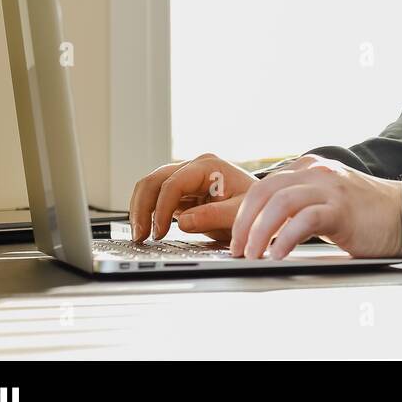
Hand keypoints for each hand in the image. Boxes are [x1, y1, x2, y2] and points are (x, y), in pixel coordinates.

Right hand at [129, 153, 257, 243]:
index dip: (161, 208)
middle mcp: (194, 168)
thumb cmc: (255, 208)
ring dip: (141, 210)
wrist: (262, 209)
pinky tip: (147, 231)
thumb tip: (182, 222)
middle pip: (155, 180)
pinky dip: (148, 213)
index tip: (159, 232)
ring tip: (139, 235)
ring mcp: (186, 179)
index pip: (174, 183)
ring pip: (151, 188)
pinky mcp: (182, 194)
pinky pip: (157, 199)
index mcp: (208, 166)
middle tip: (140, 235)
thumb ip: (213, 216)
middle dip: (143, 207)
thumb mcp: (238, 213)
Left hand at [230, 154, 401, 259]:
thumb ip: (301, 202)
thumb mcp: (327, 198)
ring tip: (254, 255)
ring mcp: (330, 188)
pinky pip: (305, 220)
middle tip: (239, 249)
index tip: (237, 238)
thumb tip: (265, 228)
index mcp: (309, 168)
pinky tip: (279, 254)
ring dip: (259, 232)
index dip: (244, 214)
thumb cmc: (367, 214)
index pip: (263, 186)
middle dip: (244, 223)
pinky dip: (285, 238)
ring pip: (280, 203)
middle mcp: (317, 172)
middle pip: (264, 191)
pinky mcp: (342, 208)